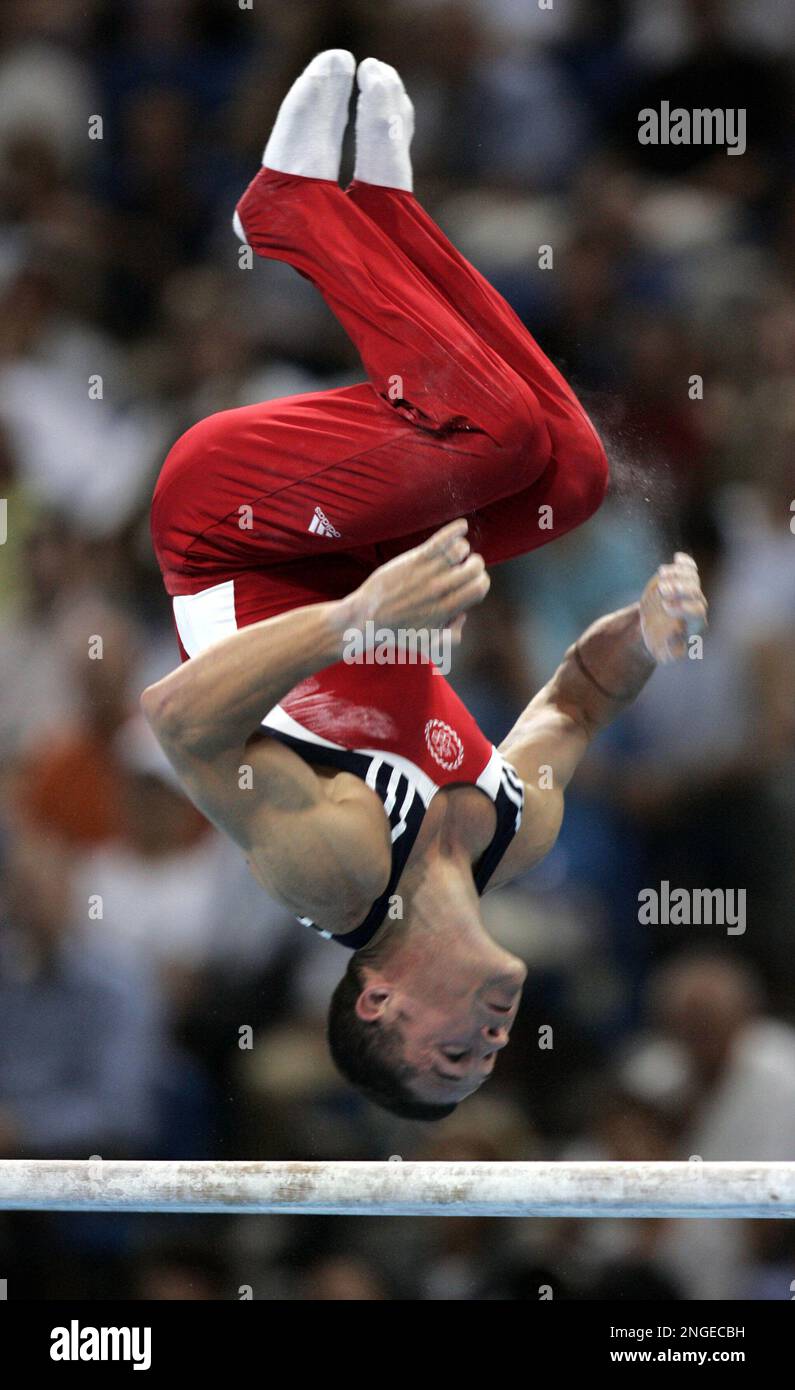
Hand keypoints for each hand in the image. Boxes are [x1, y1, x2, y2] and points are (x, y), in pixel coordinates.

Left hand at [342, 519, 489, 642]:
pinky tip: (462, 526)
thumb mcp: (427, 644)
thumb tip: (463, 615)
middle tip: (465, 567)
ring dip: (462, 550)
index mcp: (446, 609)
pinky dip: (455, 530)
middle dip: (475, 565)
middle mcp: (439, 589)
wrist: (365, 619)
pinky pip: (441, 540)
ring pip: (460, 551)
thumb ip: (451, 637)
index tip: (471, 583)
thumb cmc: (396, 632)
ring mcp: (427, 573)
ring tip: (453, 555)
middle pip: (475, 567)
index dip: (481, 583)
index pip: (480, 588)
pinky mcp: (414, 560)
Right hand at [639, 552, 707, 662]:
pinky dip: (684, 562)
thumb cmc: (660, 644)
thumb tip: (676, 633)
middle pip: (695, 591)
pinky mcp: (681, 580)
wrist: (653, 630)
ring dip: (677, 573)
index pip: (697, 612)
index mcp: (696, 623)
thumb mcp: (663, 654)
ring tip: (662, 574)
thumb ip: (671, 651)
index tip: (665, 607)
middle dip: (679, 588)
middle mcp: (696, 605)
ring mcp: (689, 591)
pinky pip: (688, 568)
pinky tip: (677, 558)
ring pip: (692, 577)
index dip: (683, 607)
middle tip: (663, 590)